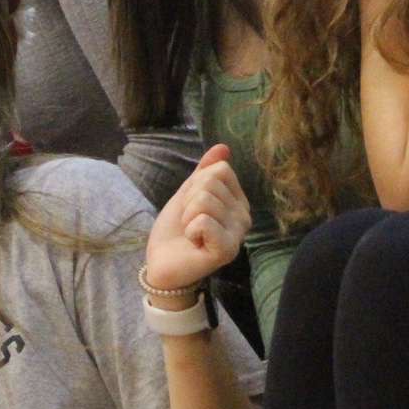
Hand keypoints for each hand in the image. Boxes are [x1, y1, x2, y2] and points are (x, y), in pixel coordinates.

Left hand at [144, 145, 250, 295]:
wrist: (163, 262)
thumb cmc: (177, 229)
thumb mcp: (188, 193)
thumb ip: (204, 171)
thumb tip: (222, 147)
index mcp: (238, 201)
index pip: (220, 170)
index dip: (196, 185)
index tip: (192, 205)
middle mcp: (244, 216)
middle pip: (211, 183)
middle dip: (189, 201)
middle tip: (190, 222)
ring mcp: (238, 234)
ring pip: (204, 200)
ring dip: (187, 216)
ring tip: (192, 233)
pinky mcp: (228, 250)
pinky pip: (203, 221)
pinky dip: (190, 230)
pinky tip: (195, 244)